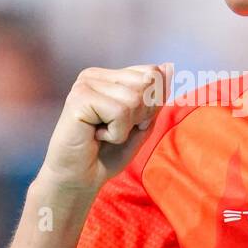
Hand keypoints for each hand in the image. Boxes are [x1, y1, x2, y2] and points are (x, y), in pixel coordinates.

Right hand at [39, 62, 173, 194]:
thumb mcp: (141, 123)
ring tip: (104, 134)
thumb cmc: (107, 154)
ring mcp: (85, 85)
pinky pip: (120, 112)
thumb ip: (154, 97)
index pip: (152, 73)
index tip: (128, 123)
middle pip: (146, 84)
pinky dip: (116, 133)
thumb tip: (169, 67)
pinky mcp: (79, 99)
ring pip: (135, 99)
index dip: (151, 104)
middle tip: (114, 130)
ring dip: (126, 127)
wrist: (79, 179)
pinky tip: (96, 137)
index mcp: (108, 76)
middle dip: (140, 115)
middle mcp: (94, 75)